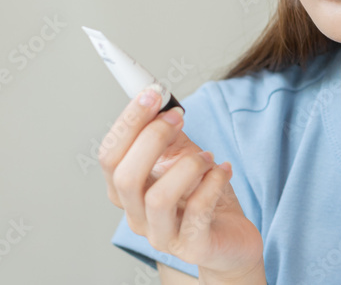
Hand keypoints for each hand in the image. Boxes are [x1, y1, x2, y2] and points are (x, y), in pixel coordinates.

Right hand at [99, 88, 263, 279]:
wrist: (231, 236)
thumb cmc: (201, 194)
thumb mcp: (180, 157)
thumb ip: (166, 132)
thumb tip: (157, 97)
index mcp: (127, 191)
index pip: (109, 156)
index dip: (129, 122)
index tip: (153, 93)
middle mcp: (137, 216)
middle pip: (125, 178)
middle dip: (153, 138)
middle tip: (179, 117)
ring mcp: (162, 236)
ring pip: (158, 199)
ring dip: (187, 166)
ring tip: (207, 156)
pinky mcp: (193, 247)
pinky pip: (198, 210)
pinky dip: (213, 181)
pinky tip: (223, 170)